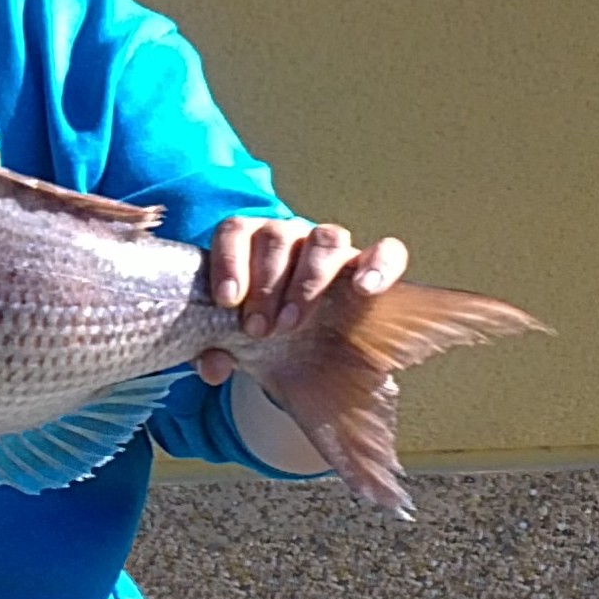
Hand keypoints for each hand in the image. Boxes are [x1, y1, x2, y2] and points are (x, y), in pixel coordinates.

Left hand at [194, 217, 407, 385]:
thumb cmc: (264, 331)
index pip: (235, 230)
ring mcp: (331, 247)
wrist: (307, 347)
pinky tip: (365, 288)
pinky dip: (379, 265)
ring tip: (292, 323)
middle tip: (257, 329)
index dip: (228, 260)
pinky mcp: (370, 265)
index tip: (227, 300)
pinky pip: (386, 251)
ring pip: (325, 238)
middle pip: (276, 236)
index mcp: (251, 244)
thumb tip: (212, 367)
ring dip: (308, 280)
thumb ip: (217, 351)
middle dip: (264, 285)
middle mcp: (290, 237)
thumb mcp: (237, 343)